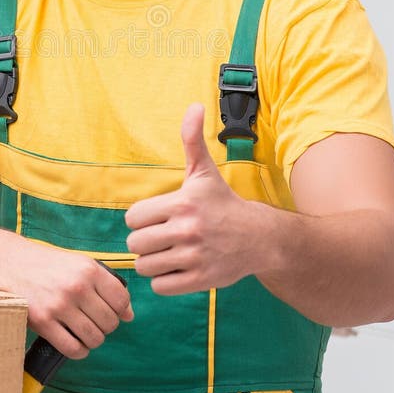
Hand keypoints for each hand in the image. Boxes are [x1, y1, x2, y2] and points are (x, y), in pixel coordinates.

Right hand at [0, 234, 132, 358]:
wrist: (11, 263)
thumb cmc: (49, 265)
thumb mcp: (80, 264)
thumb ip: (106, 285)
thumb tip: (129, 315)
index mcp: (89, 270)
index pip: (121, 301)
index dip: (121, 311)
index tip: (113, 312)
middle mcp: (77, 287)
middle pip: (110, 322)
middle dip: (106, 327)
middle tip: (95, 322)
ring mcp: (59, 305)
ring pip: (94, 338)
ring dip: (93, 340)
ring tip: (85, 332)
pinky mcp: (43, 322)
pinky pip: (73, 349)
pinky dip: (79, 352)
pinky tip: (76, 343)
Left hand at [125, 103, 274, 293]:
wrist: (259, 237)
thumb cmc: (223, 203)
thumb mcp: (204, 172)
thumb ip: (192, 139)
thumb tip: (195, 106)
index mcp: (182, 203)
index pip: (133, 218)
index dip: (141, 218)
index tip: (157, 217)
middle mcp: (187, 230)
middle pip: (135, 244)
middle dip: (144, 242)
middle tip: (160, 238)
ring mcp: (194, 257)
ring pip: (145, 267)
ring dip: (152, 262)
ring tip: (167, 253)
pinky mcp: (201, 280)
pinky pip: (160, 286)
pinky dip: (164, 281)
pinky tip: (177, 268)